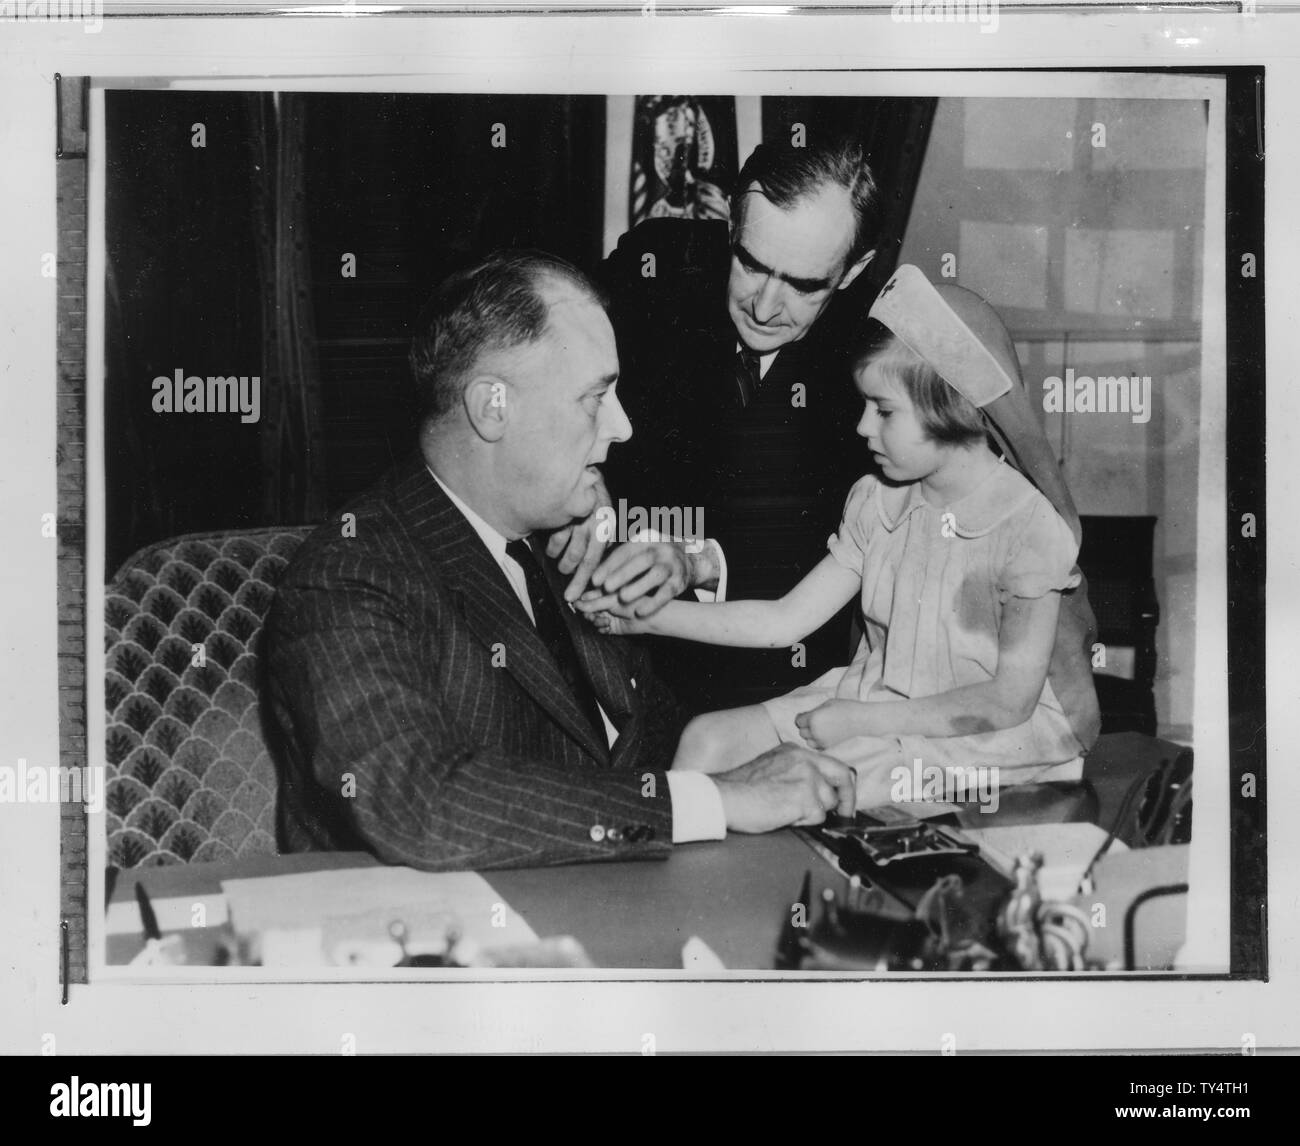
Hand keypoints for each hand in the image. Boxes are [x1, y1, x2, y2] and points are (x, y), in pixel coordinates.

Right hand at [547, 473, 611, 601]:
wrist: (579, 471)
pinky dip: (553, 549)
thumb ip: (602, 539)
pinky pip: (557, 539)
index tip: (585, 595)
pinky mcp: (563, 512)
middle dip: (578, 582)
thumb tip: (600, 566)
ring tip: (562, 568)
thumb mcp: (603, 518)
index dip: (592, 580)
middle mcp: (597, 522)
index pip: (601, 559)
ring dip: (565, 564)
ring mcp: (580, 517)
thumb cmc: (590, 499)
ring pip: (572, 552)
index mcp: (608, 525)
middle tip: (571, 596)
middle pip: (587, 560)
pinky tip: (553, 551)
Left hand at [574, 539, 697, 619]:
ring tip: (623, 598)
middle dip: (622, 574)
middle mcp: (661, 548)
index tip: (594, 580)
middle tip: (606, 588)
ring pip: (656, 575)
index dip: (609, 565)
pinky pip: (667, 592)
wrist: (690, 559)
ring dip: (638, 587)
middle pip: (642, 560)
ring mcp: (673, 564)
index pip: (626, 551)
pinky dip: (654, 603)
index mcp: (646, 539)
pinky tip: (640, 611)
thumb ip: (620, 559)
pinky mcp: (680, 581)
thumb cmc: (654, 556)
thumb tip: (591, 575)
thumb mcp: (639, 548)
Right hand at [581, 596, 649, 636]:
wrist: (650, 617)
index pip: (587, 596)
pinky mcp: (612, 626)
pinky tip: (608, 626)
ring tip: (605, 621)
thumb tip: (575, 603)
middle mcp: (605, 603)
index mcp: (605, 592)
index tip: (578, 605)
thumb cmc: (634, 602)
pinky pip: (600, 629)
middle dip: (588, 613)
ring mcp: (608, 614)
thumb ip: (593, 603)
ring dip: (596, 621)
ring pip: (592, 620)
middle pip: (587, 609)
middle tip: (592, 616)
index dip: (582, 602)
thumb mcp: (611, 600)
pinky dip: (601, 628)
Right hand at [712, 742, 856, 832]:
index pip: (832, 763)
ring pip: (828, 802)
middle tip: (845, 813)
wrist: (725, 796)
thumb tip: (818, 790)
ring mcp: (807, 777)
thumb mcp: (772, 767)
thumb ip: (796, 772)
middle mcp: (804, 760)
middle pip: (842, 777)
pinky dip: (804, 821)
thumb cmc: (741, 788)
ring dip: (813, 812)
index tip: (843, 796)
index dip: (841, 783)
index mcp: (795, 751)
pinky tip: (784, 816)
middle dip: (848, 798)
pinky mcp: (805, 798)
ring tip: (788, 811)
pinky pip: (817, 816)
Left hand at [794, 700, 870, 749]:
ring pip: (807, 741)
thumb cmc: (844, 708)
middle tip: (814, 721)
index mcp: (813, 719)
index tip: (806, 715)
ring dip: (810, 736)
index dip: (802, 717)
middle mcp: (815, 731)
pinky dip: (817, 742)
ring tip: (819, 730)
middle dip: (805, 727)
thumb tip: (803, 718)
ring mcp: (822, 741)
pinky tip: (823, 736)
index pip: (798, 721)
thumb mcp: (826, 704)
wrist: (860, 720)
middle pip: (802, 732)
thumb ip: (813, 712)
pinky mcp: (828, 747)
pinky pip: (816, 747)